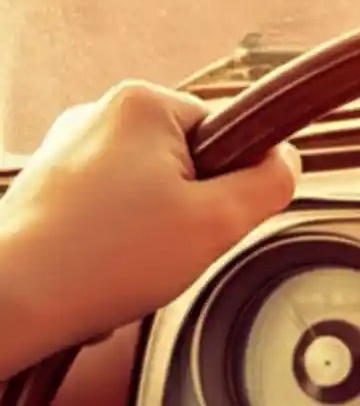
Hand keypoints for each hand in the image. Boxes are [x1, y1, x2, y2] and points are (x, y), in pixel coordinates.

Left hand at [0, 80, 299, 376]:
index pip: (231, 134)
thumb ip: (268, 186)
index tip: (213, 219)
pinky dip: (120, 246)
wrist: (13, 300)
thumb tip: (287, 162)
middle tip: (174, 248)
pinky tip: (108, 270)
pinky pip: (115, 215)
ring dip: (157, 236)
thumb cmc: (101, 259)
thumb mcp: (216, 224)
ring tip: (133, 263)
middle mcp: (101, 114)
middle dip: (192, 214)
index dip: (236, 185)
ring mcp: (71, 151)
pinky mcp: (52, 188)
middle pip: (192, 166)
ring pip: (154, 195)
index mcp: (144, 105)